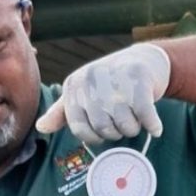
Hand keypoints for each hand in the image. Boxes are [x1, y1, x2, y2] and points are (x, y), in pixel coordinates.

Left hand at [36, 43, 170, 144]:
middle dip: (116, 133)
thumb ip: (62, 112)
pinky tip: (155, 128)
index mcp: (74, 85)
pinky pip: (146, 116)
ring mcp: (116, 79)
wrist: (145, 59)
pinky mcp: (140, 80)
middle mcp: (92, 80)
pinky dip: (153, 126)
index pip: (79, 127)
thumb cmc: (110, 83)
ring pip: (125, 125)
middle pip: (103, 128)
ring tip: (136, 117)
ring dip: (134, 128)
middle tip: (123, 122)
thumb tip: (40, 127)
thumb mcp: (82, 94)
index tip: (104, 130)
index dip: (94, 136)